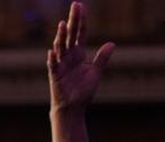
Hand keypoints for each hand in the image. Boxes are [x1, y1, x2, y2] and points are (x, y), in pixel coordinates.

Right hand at [47, 2, 116, 117]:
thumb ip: (102, 58)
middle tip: (75, 5)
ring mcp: (61, 65)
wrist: (74, 107)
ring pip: (60, 48)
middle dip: (72, 20)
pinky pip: (53, 66)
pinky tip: (52, 51)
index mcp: (78, 53)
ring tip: (62, 25)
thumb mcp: (95, 72)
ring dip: (61, 37)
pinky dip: (52, 59)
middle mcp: (68, 56)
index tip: (80, 6)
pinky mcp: (55, 76)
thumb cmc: (83, 90)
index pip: (80, 33)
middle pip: (70, 35)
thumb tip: (112, 43)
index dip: (81, 20)